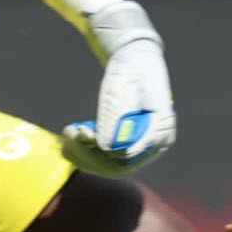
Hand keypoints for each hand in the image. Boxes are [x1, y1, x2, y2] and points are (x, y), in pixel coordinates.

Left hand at [62, 1, 175, 177]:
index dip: (106, 151)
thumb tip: (106, 146)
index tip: (85, 134)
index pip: (133, 154)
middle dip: (89, 153)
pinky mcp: (123, 149)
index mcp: (162, 131)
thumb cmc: (133, 71)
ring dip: (82, 153)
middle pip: (118, 166)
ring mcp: (137, 151)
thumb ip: (117, 116)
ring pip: (106, 167)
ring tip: (69, 130)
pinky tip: (70, 135)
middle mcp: (152, 148)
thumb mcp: (124, 88)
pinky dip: (82, 152)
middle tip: (71, 132)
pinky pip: (101, 161)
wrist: (135, 64)